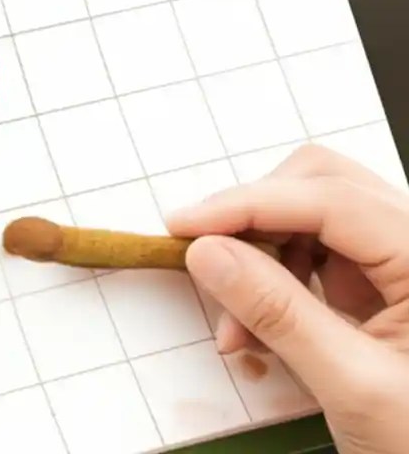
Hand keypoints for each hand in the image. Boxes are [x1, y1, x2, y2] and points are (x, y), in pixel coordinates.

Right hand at [166, 144, 408, 453]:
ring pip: (313, 217)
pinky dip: (273, 283)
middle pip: (323, 186)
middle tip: (205, 258)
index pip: (333, 200)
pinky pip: (314, 256)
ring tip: (234, 327)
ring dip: (258, 259)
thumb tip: (207, 253)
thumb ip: (279, 314)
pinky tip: (253, 329)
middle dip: (256, 220)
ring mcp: (399, 263)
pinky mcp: (380, 286)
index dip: (250, 204)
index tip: (184, 226)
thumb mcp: (353, 384)